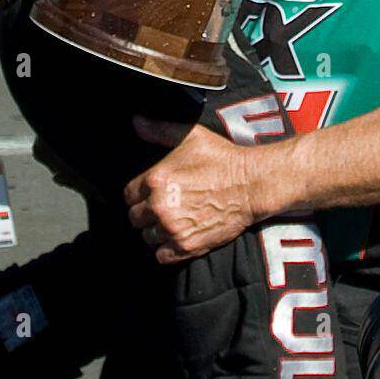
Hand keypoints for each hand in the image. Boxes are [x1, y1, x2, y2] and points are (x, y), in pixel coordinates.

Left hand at [124, 117, 264, 262]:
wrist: (251, 184)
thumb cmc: (221, 158)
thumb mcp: (191, 136)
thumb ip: (160, 130)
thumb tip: (136, 122)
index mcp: (156, 179)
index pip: (128, 195)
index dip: (139, 195)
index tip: (150, 194)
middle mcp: (159, 206)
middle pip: (135, 218)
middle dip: (145, 214)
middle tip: (162, 209)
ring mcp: (173, 228)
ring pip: (147, 238)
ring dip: (156, 232)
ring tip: (171, 222)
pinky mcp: (187, 246)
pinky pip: (161, 256)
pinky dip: (166, 250)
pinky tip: (177, 237)